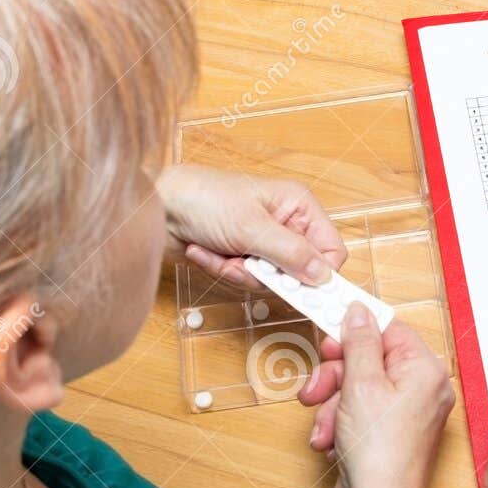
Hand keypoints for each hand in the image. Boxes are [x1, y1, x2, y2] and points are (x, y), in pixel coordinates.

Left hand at [156, 164, 345, 288]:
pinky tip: (204, 252)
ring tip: (220, 253)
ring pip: (270, 281)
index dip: (319, 273)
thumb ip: (292, 254)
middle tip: (247, 265)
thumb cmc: (203, 199)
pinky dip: (223, 271)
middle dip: (268, 274)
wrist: (157, 206)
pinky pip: (245, 280)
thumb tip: (324, 277)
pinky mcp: (241, 256)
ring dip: (241, 274)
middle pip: (300, 271)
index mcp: (298, 205)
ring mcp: (263, 242)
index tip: (302, 289)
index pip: (331, 250)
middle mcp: (286, 224)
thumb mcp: (252, 227)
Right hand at [297, 305, 452, 487]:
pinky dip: (340, 423)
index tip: (327, 329)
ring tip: (326, 427)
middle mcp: (423, 389)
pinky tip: (331, 441)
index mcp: (425, 370)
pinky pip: (359, 412)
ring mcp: (408, 413)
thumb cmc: (379, 454)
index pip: (389, 330)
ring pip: (358, 387)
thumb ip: (358, 342)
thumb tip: (358, 312)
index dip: (354, 331)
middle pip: (369, 359)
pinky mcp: (391, 433)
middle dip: (336, 376)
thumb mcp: (360, 384)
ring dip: (333, 404)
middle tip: (317, 388)